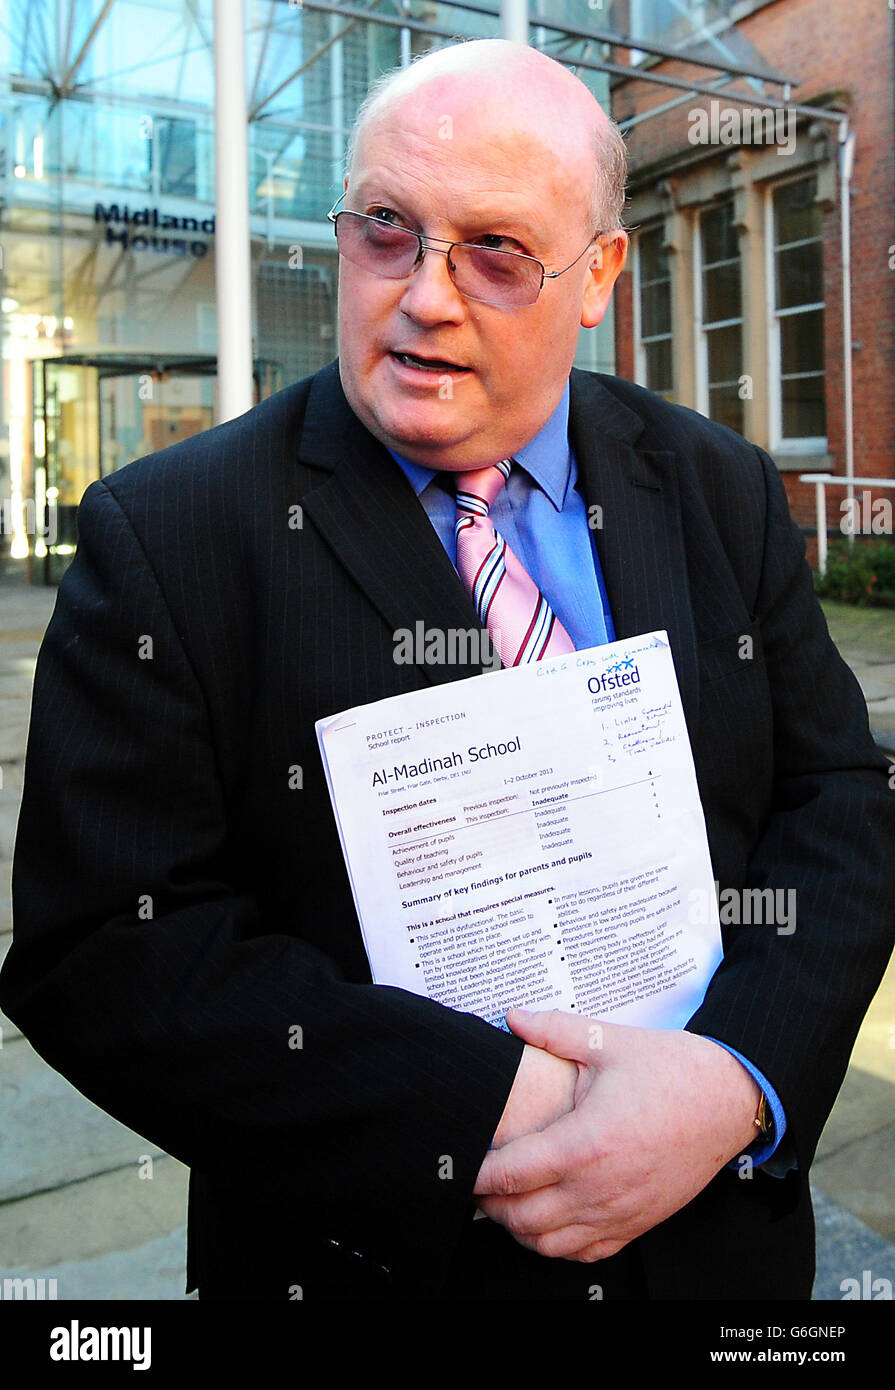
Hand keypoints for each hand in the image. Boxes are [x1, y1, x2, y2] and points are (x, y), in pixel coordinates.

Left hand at [473, 1007, 760, 1260]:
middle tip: (477, 1181)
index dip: (477, 1173)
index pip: (511, 1173)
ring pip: (550, 1243)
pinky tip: (547, 1220)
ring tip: (505, 1201)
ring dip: (519, 1227)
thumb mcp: (608, 1042)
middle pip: (521, 1217)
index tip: (461, 1163)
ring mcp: (620, 1211)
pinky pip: (585, 1252)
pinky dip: (557, 1244)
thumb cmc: (671, 1070)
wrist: (728, 1099)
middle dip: (490, 1203)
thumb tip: (513, 1016)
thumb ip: (554, 1030)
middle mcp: (600, 1187)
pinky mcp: (638, 1222)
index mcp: (586, 1143)